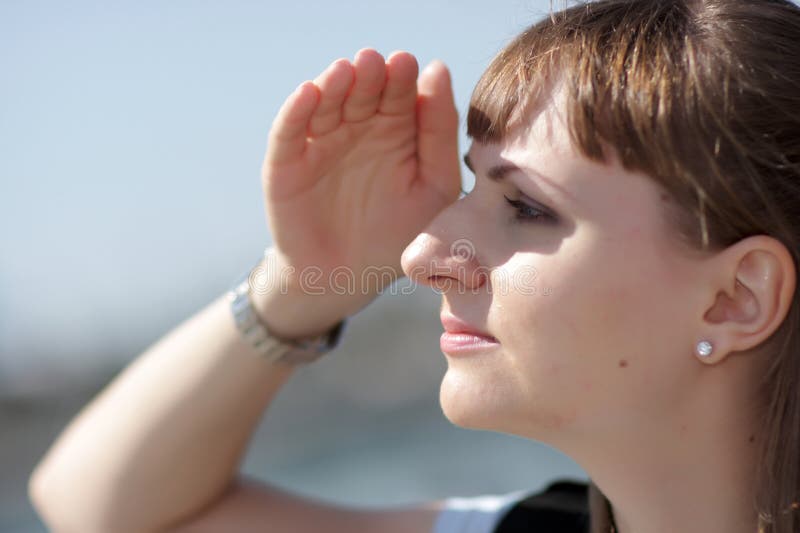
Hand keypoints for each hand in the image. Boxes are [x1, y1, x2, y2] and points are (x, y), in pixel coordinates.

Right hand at [260, 49, 459, 322]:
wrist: (347, 278)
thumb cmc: (398, 233)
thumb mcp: (435, 186)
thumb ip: (440, 133)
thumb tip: (438, 69)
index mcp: (396, 129)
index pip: (400, 94)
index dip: (402, 79)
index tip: (409, 63)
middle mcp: (356, 128)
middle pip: (362, 92)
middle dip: (369, 76)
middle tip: (376, 61)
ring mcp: (319, 141)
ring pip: (326, 103)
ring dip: (334, 84)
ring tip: (346, 71)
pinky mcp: (286, 162)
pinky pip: (290, 131)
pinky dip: (297, 111)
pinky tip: (309, 93)